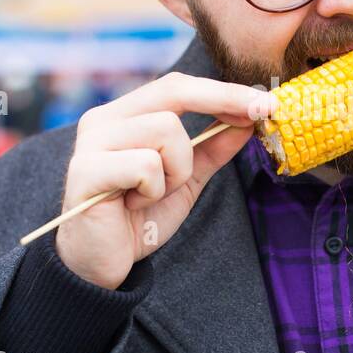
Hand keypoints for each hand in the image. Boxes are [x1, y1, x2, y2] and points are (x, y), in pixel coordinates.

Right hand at [55, 72, 274, 288]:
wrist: (100, 265)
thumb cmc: (137, 218)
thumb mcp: (185, 179)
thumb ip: (212, 148)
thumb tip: (247, 119)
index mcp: (124, 116)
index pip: (178, 86)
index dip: (223, 90)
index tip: (265, 101)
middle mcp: (103, 119)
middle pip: (174, 92)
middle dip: (223, 101)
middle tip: (259, 114)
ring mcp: (92, 142)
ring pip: (167, 131)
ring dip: (177, 170)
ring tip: (153, 194)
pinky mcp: (87, 170)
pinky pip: (147, 165)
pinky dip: (154, 190)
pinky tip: (132, 204)